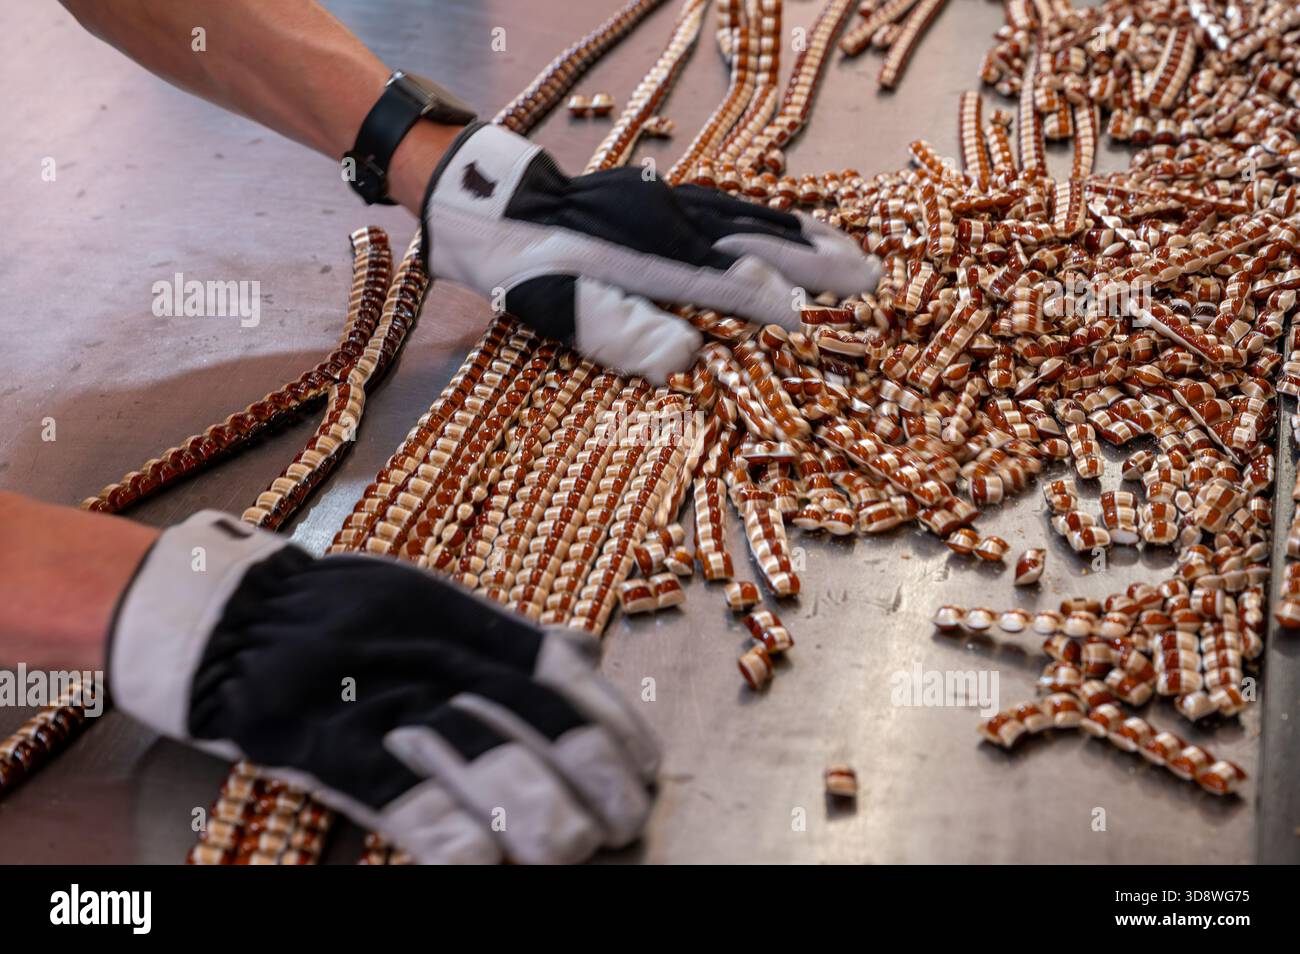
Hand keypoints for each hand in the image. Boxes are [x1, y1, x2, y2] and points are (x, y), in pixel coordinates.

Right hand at [109, 511, 658, 863]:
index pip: (563, 677)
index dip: (612, 726)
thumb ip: (512, 635)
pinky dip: (445, 834)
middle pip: (531, 720)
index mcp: (472, 628)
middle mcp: (440, 661)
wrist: (237, 617)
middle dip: (587, 775)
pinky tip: (482, 867)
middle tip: (618, 824)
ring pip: (477, 757)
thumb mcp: (438, 603)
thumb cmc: (349, 615)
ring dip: (532, 808)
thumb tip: (587, 651)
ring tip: (569, 849)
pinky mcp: (330, 745)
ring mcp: (386, 703)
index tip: (644, 769)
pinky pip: (397, 795)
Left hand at [422, 123, 880, 383]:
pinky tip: (790, 225)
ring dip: (806, 235)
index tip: (822, 329)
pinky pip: (735, 203)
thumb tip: (688, 360)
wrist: (497, 208)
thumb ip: (625, 334)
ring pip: (755, 217)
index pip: (734, 284)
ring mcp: (674, 203)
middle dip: (819, 263)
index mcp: (655, 257)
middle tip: (872, 280)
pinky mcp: (667, 195)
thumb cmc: (531, 268)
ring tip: (850, 251)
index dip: (780, 307)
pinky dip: (773, 215)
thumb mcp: (563, 310)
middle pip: (762, 242)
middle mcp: (676, 223)